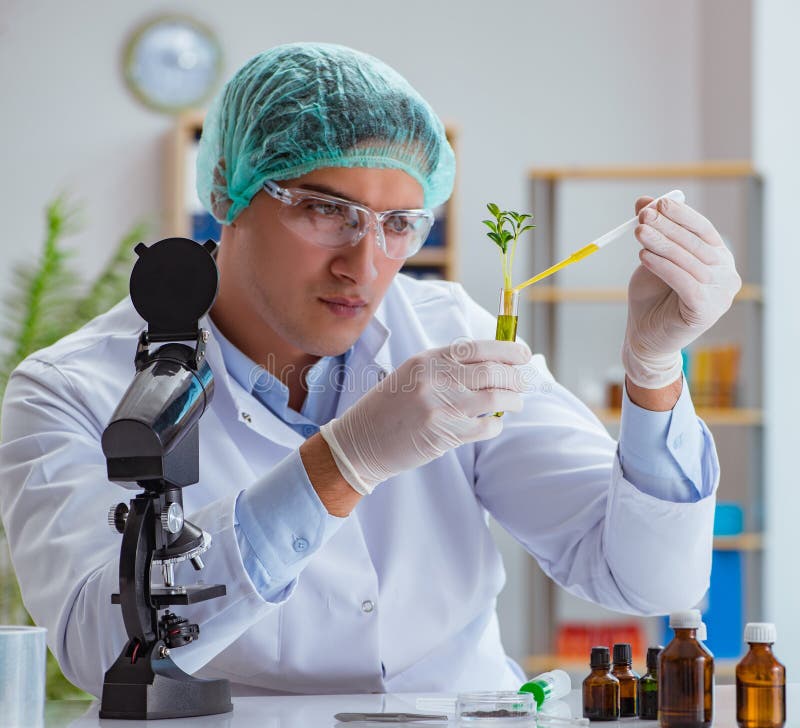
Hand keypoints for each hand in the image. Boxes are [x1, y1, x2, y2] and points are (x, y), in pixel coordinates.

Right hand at [319, 339, 529, 494]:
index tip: (523, 354)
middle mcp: (434, 380)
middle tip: (521, 383)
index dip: (507, 349)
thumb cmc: (390, 407)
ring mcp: (439, 407)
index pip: (477, 348)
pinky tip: (491, 424)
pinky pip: (485, 428)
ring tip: (513, 403)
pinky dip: (495, 425)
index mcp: (427, 360)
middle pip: (492, 372)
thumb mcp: (413, 375)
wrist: (361, 441)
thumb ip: (448, 367)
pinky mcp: (443, 434)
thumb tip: (494, 363)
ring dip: (512, 400)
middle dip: (515, 377)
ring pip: (495, 399)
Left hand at [622, 195, 741, 388]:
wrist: (645, 337)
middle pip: (696, 244)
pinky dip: (663, 267)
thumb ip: (653, 232)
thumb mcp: (651, 258)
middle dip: (668, 227)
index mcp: (717, 258)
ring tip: (639, 233)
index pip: (703, 230)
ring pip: (688, 261)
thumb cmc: (652, 298)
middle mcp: (725, 274)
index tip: (658, 203)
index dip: (681, 215)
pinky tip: (644, 256)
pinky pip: (684, 282)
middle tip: (644, 216)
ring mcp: (720, 294)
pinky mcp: (707, 310)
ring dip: (662, 244)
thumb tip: (644, 200)